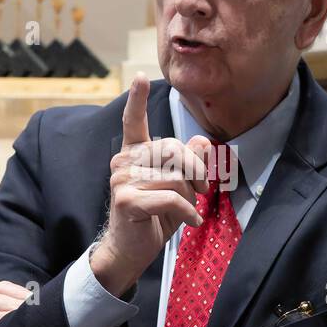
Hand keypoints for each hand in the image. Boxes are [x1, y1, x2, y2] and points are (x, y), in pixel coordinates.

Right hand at [90, 73, 211, 296]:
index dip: (137, 99)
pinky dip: (187, 211)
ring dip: (190, 196)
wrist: (132, 250)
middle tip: (205, 190)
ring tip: (189, 210)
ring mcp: (121, 180)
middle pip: (172, 149)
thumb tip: (204, 141)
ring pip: (174, 177)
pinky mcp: (126, 200)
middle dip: (196, 170)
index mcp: (134, 153)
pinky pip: (170, 198)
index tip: (141, 76)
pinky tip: (191, 221)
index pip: (134, 121)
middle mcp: (124, 161)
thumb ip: (191, 163)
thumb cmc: (156, 216)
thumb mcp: (179, 187)